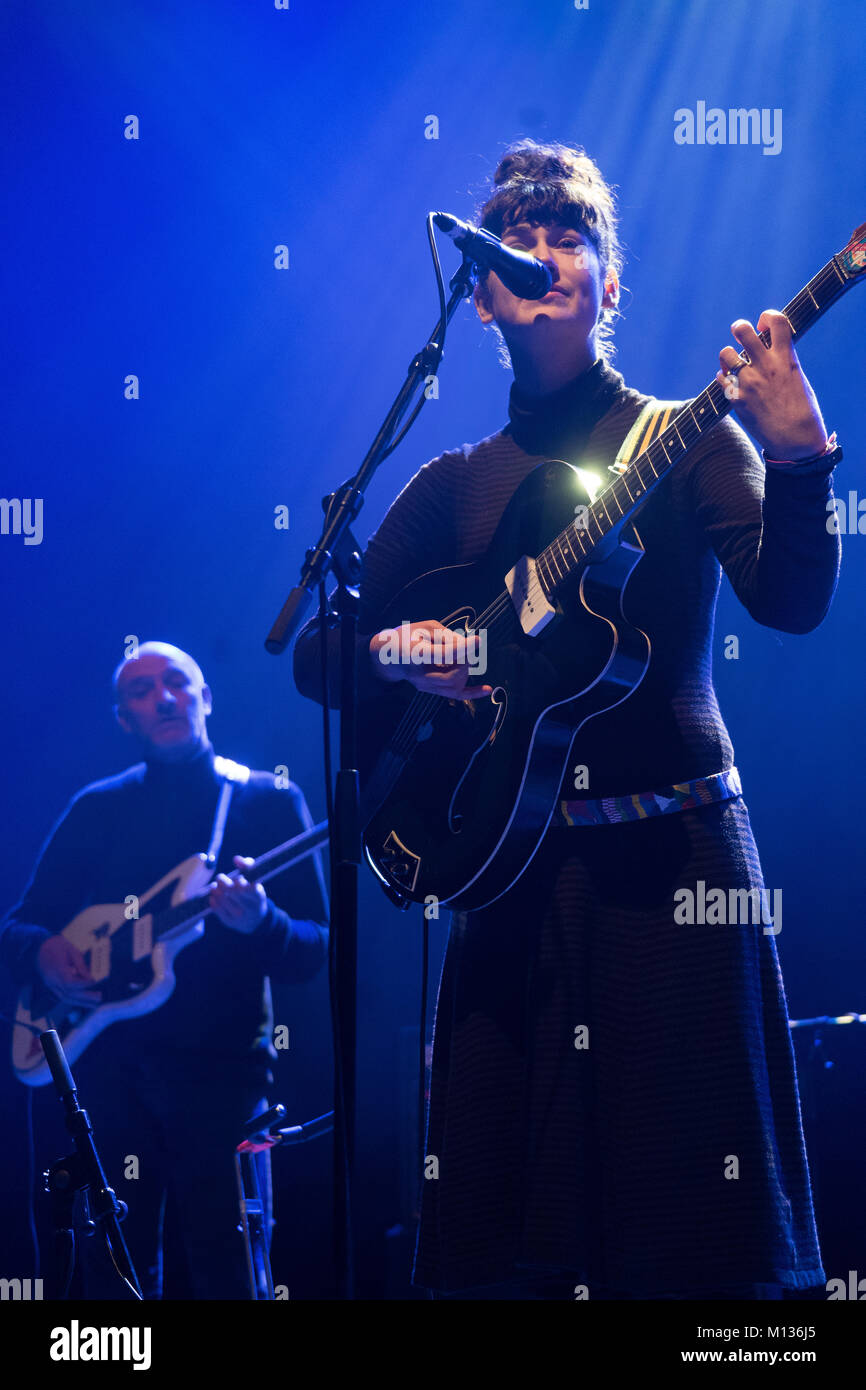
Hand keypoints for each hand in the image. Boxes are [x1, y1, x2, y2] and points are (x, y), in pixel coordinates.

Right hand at [37, 935, 100, 1005]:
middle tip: (99, 997)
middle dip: (85, 997)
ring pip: (64, 998)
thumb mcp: (72, 950)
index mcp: (56, 968)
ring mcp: (50, 984)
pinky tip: (85, 1002)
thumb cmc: (57, 945)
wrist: (39, 947)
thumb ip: (81, 965)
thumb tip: (91, 978)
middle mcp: (52, 979)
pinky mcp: (51, 986)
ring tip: (94, 1004)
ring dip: (80, 1002)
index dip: (83, 984)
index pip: (69, 982)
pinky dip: (75, 1000)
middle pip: (68, 993)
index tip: (94, 981)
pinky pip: (62, 996)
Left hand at [209, 856, 267, 932]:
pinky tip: (213, 896)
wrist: (255, 921)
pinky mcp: (230, 922)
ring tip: (214, 886)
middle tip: (220, 878)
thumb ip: (248, 866)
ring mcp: (240, 917)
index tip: (237, 879)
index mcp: (259, 896)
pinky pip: (218, 910)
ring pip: (224, 900)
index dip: (240, 882)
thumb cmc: (253, 894)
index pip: (250, 889)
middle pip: (234, 892)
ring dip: (216, 890)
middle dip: (224, 883)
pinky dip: (214, 901)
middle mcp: (250, 908)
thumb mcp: (255, 881)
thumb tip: (236, 859)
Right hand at [369, 619, 492, 699]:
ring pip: (455, 686)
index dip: (463, 648)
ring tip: (458, 657)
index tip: (477, 640)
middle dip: (464, 661)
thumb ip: (447, 635)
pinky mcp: (431, 690)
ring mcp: (424, 685)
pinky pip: (454, 695)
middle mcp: (419, 675)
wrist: (390, 655)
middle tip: (464, 648)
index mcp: (415, 654)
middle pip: (451, 675)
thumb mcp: (425, 627)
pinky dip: (472, 692)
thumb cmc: (409, 636)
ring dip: (464, 670)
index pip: (443, 655)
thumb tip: (468, 646)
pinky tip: (488, 689)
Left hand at [717, 310, 827, 459]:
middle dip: (739, 328)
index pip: (777, 321)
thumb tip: (769, 350)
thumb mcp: (797, 378)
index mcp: (786, 358)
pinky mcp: (737, 398)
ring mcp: (749, 381)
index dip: (767, 316)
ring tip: (734, 363)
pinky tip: (731, 383)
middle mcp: (766, 366)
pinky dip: (724, 378)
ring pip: (725, 353)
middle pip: (742, 330)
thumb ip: (783, 361)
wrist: (796, 439)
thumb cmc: (802, 410)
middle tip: (740, 334)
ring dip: (728, 356)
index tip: (764, 325)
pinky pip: (721, 377)